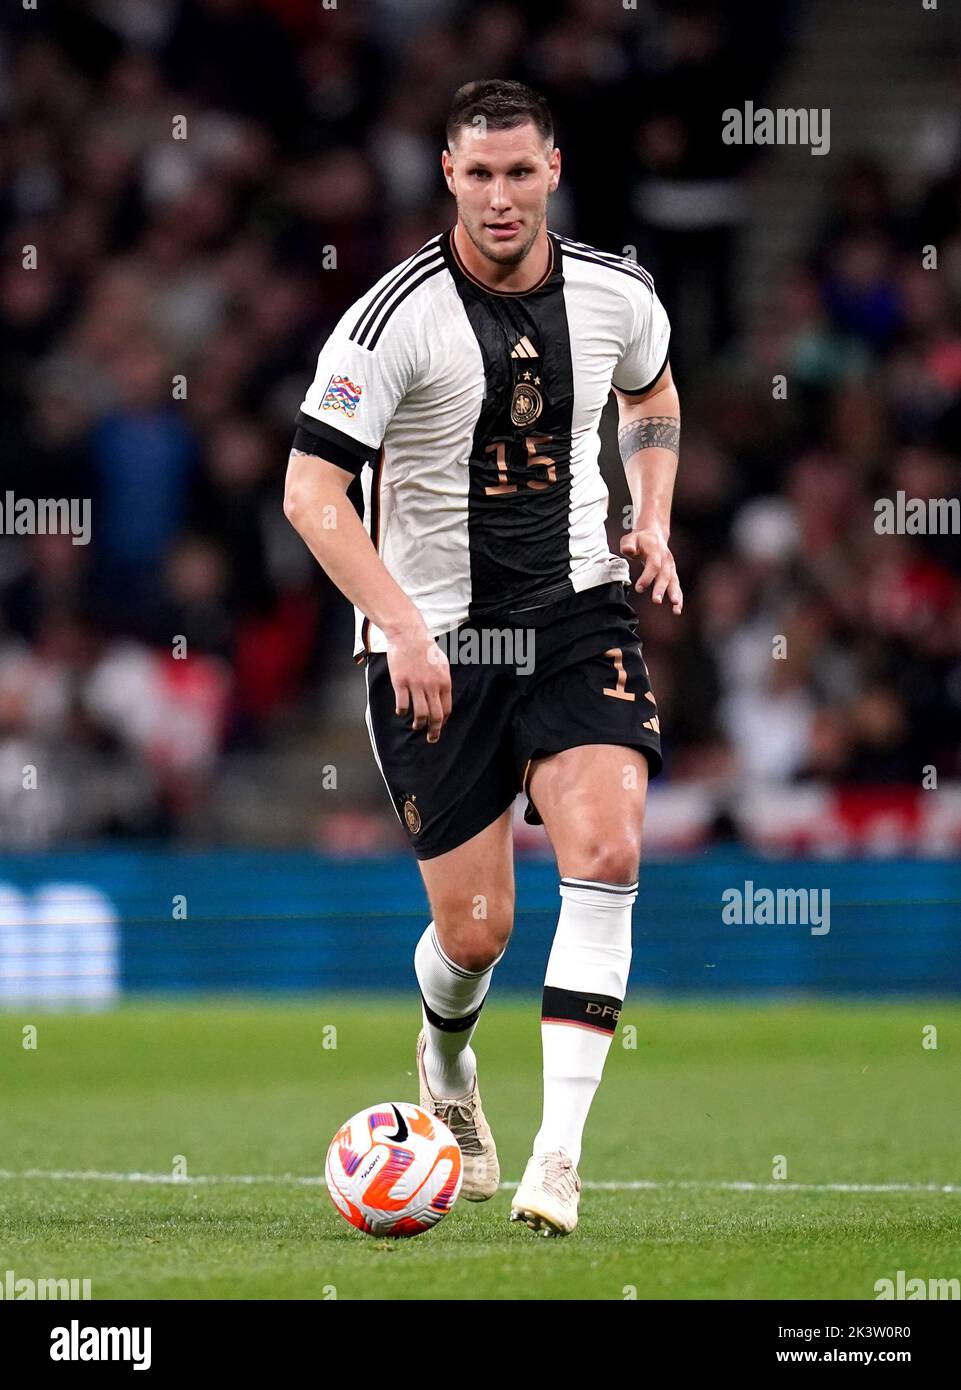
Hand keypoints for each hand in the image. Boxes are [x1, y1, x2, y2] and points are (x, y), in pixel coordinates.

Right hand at [386, 623, 451, 742]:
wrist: (409, 635)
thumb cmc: (425, 648)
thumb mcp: (442, 663)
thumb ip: (443, 680)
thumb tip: (443, 695)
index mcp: (443, 682)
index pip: (446, 708)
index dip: (443, 721)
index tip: (439, 726)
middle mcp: (431, 686)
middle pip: (435, 716)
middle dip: (434, 731)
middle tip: (431, 738)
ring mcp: (415, 685)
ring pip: (420, 714)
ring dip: (418, 724)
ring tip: (416, 727)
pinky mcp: (400, 682)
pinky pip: (402, 705)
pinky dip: (402, 711)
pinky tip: (401, 712)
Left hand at [621, 524, 682, 614]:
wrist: (653, 534)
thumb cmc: (639, 539)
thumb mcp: (630, 538)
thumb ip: (628, 545)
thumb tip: (629, 550)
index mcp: (655, 551)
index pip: (653, 565)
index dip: (647, 577)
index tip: (639, 588)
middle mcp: (665, 559)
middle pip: (665, 575)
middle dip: (661, 589)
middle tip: (656, 601)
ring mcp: (670, 567)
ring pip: (673, 581)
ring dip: (674, 594)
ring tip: (675, 608)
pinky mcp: (672, 573)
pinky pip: (676, 585)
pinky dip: (678, 597)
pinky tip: (677, 610)